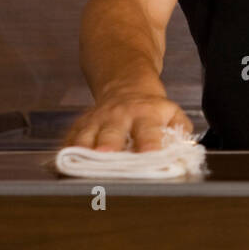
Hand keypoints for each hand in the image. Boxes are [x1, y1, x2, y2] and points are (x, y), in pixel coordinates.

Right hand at [62, 92, 192, 152]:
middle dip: (109, 145)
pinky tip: (62, 164)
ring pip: (87, 135)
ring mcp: (98, 119)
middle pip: (113, 133)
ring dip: (82, 149)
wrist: (125, 85)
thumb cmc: (152, 108)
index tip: (150, 156)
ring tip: (78, 165)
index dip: (150, 144)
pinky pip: (71, 137)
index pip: (149, 132)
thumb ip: (181, 130)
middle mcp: (120, 116)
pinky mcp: (82, 123)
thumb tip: (186, 151)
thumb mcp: (172, 112)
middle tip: (105, 156)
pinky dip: (66, 150)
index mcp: (146, 115)